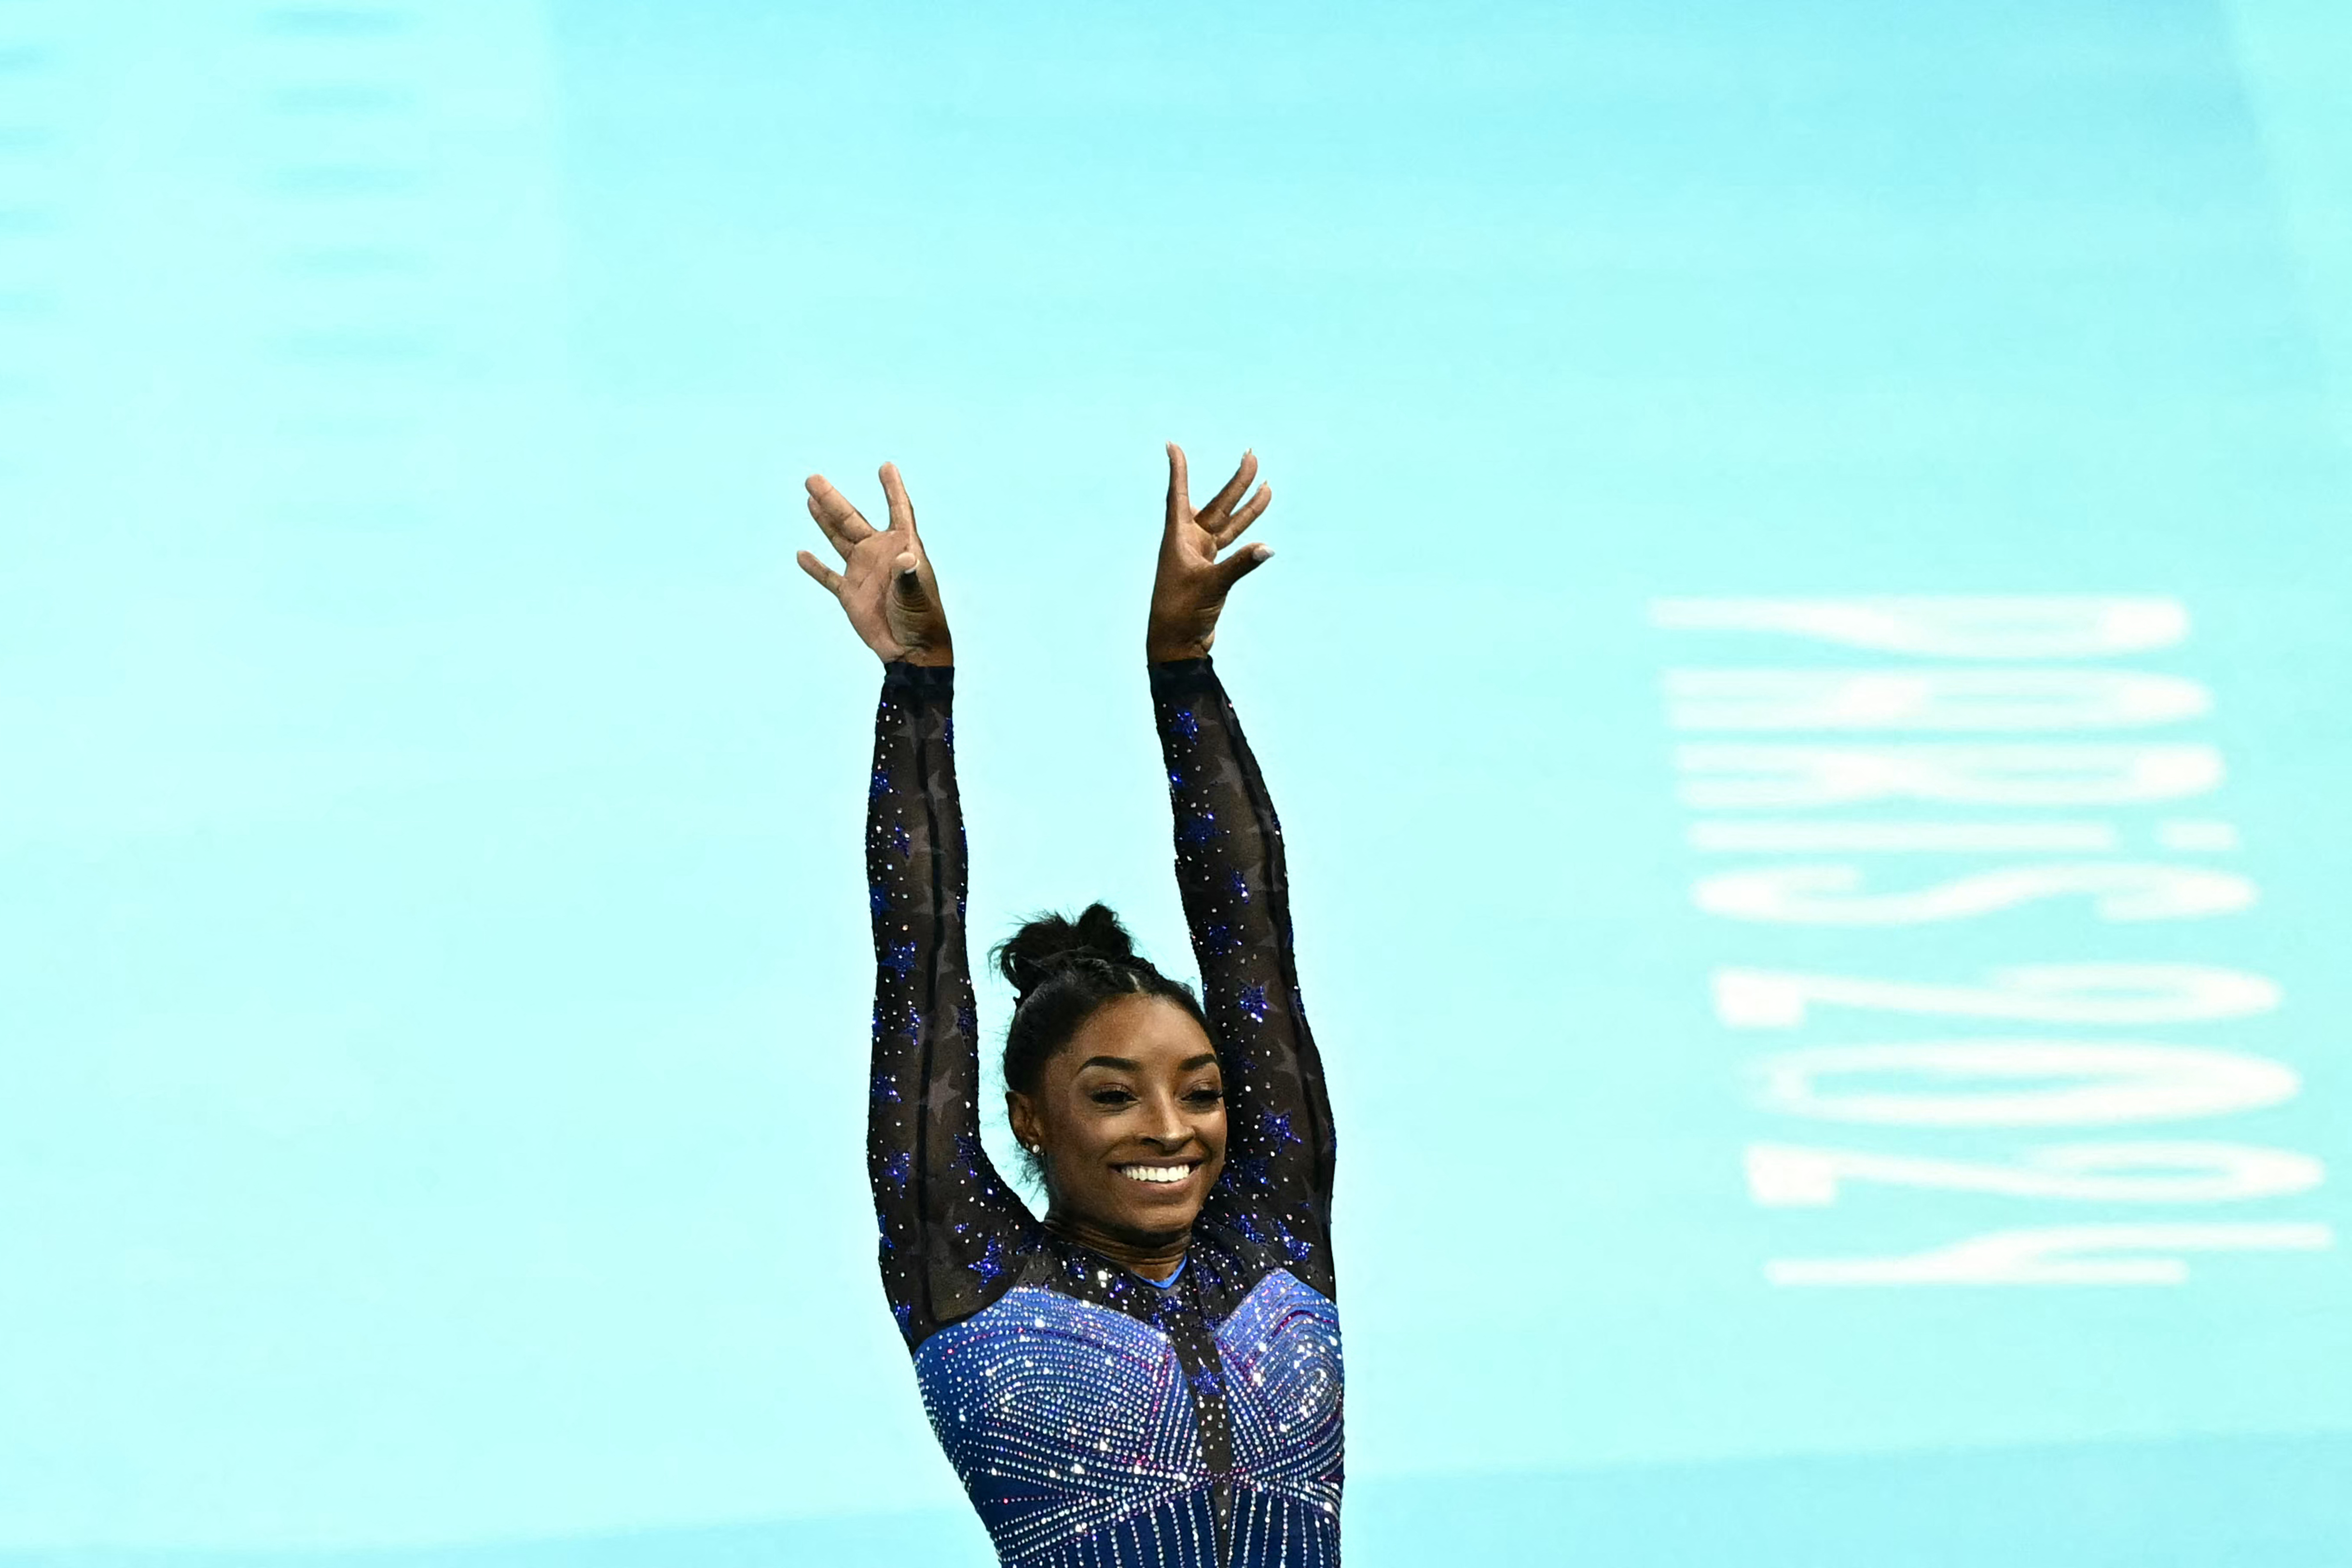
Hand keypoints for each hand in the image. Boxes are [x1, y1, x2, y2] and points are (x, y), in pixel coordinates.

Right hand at [796, 463, 953, 665]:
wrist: (910, 650)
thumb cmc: (922, 620)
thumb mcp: (915, 596)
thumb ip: (907, 576)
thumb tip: (904, 556)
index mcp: (903, 547)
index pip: (899, 510)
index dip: (893, 488)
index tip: (886, 466)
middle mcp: (880, 553)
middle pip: (853, 519)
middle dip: (833, 500)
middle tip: (812, 478)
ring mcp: (863, 572)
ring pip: (838, 539)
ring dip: (823, 519)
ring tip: (809, 497)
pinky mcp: (850, 593)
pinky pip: (828, 575)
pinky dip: (815, 566)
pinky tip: (802, 554)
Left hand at [1148, 443, 1272, 662]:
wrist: (1176, 645)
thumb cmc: (1181, 614)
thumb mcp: (1211, 587)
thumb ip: (1239, 566)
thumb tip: (1267, 548)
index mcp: (1178, 538)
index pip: (1178, 495)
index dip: (1178, 470)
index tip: (1172, 445)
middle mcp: (1189, 542)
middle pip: (1216, 505)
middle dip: (1235, 482)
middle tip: (1251, 454)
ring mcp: (1201, 556)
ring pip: (1228, 524)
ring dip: (1246, 506)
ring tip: (1266, 484)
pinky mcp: (1211, 572)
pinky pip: (1233, 546)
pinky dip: (1247, 536)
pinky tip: (1262, 529)